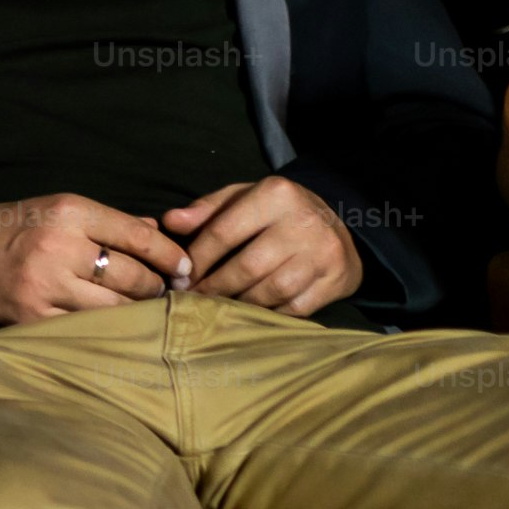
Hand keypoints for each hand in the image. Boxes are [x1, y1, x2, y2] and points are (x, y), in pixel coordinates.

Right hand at [0, 193, 192, 324]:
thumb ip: (104, 220)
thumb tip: (152, 229)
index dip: (170, 255)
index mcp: (69, 211)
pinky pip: (84, 328)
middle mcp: (60, 245)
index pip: (138, 235)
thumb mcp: (52, 207)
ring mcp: (45, 284)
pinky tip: (114, 331)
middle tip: (168, 296)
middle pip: (132, 275)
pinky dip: (104, 331)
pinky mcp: (31, 316)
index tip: (186, 268)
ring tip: (146, 315)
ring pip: (114, 308)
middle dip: (156, 289)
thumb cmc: (4, 228)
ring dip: (136, 314)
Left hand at [161, 176, 361, 315]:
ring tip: (219, 308)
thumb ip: (207, 209)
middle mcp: (303, 222)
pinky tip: (250, 313)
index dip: (197, 260)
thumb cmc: (277, 214)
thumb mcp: (244, 198)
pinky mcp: (336, 280)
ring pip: (270, 291)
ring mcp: (323, 253)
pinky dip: (268, 314)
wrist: (338, 227)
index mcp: (276, 194)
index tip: (179, 278)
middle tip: (193, 300)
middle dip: (214, 288)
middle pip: (246, 267)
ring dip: (239, 304)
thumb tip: (170, 221)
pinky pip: (294, 308)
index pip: (223, 232)